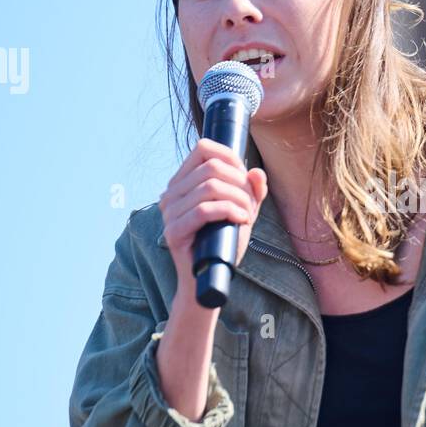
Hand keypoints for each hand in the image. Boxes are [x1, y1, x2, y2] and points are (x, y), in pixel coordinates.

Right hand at [158, 138, 267, 297]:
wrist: (209, 278)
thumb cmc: (223, 241)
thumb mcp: (242, 210)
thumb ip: (251, 191)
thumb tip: (256, 173)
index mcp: (182, 183)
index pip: (203, 149)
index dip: (230, 157)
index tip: (246, 178)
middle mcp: (171, 194)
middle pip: (210, 167)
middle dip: (239, 183)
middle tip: (250, 203)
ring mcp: (169, 213)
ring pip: (209, 187)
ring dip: (238, 199)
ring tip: (247, 215)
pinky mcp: (173, 232)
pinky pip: (203, 211)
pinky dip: (229, 211)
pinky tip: (240, 220)